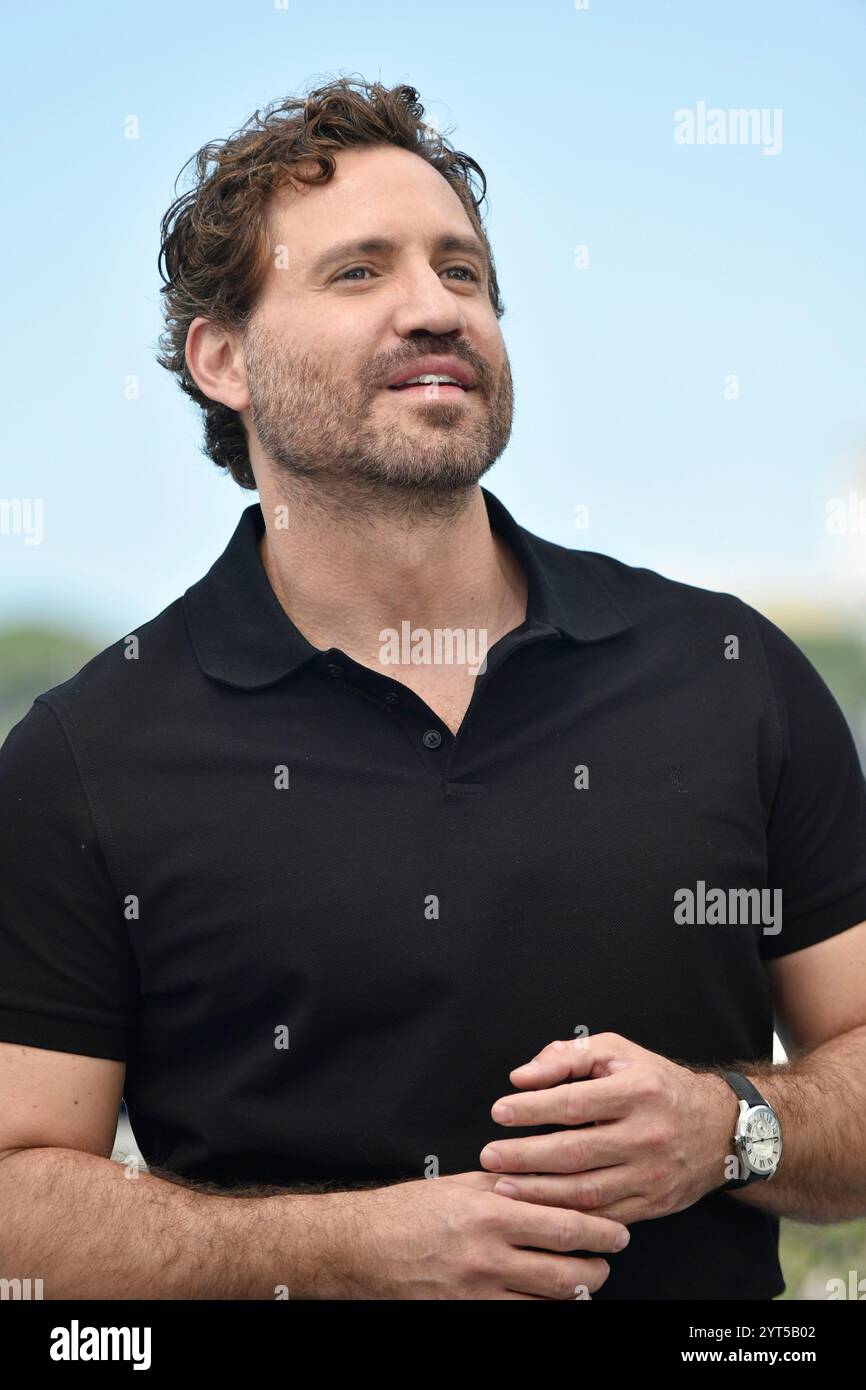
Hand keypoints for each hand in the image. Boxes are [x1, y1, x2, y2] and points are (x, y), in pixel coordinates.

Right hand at [324, 1169, 629, 1298]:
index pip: (564, 1224)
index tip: (618, 1230)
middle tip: (607, 1259)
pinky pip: (519, 1317)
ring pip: (547, 1299)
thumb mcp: (462, 1183)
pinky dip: (539, 1308)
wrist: (363, 1247)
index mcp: (491, 1212)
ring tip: (582, 1278)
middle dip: (597, 1267)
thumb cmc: (409, 1211)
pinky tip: (545, 1297)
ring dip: (574, 1291)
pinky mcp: (467, 1313)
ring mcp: (479, 1291)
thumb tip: (552, 1177)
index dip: (600, 1231)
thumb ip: (508, 1181)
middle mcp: (488, 1254)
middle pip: (565, 1270)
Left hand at [479, 1033, 738, 1223]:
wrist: (718, 1127)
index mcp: (637, 1091)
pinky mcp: (651, 1204)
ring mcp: (650, 1174)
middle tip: (489, 1156)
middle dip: (525, 1157)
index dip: (532, 1110)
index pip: (574, 1103)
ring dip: (538, 1192)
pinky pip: (602, 1216)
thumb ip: (568, 1056)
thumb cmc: (657, 1083)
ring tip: (503, 1185)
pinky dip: (567, 1215)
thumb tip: (522, 1077)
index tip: (498, 1112)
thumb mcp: (618, 1052)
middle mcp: (646, 1134)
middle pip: (575, 1152)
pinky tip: (539, 1209)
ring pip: (586, 1191)